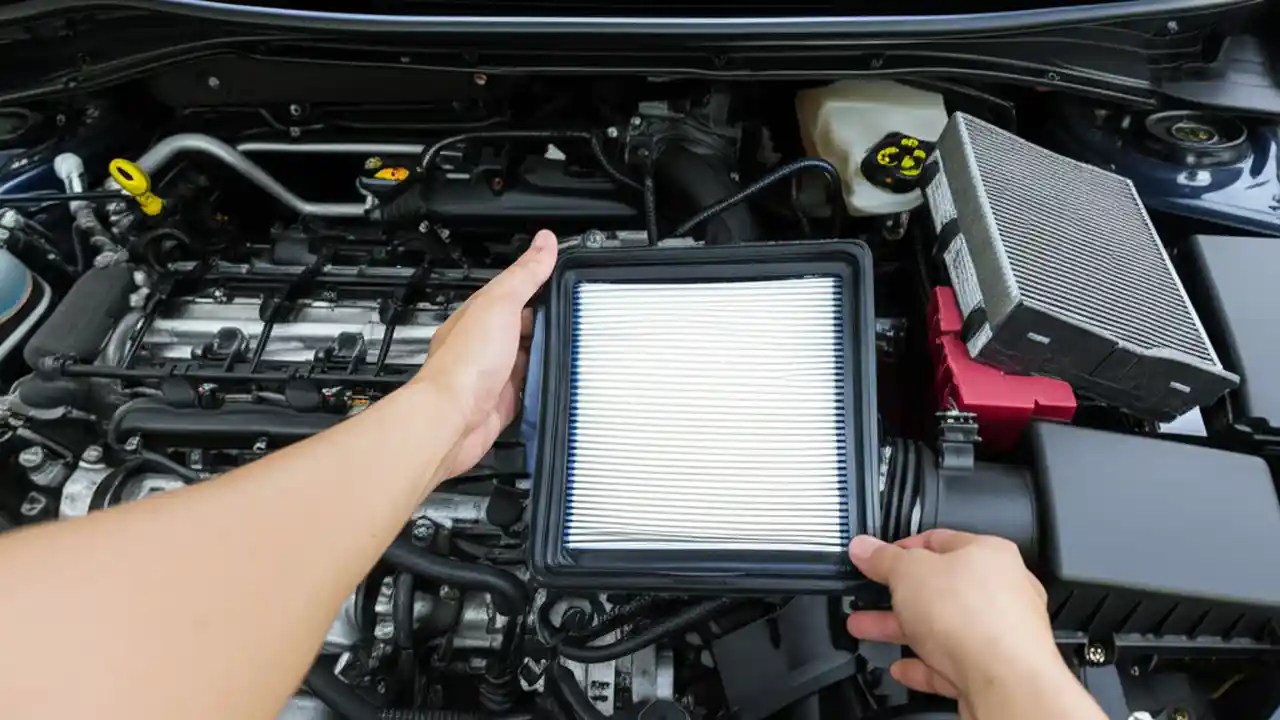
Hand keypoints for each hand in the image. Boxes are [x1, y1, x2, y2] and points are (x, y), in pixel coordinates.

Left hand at [413, 229, 557, 478]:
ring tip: (574, 345)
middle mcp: (486, 343)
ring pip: (529, 358)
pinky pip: (530, 388)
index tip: (565, 279)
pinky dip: (543, 384)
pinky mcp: (505, 401)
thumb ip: (524, 275)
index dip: (540, 285)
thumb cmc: (465, 364)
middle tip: (577, 315)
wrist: (453, 419)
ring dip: (548, 355)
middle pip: (524, 327)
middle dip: (549, 323)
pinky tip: (557, 379)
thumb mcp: (499, 305)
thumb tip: (545, 241)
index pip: (514, 292)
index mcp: (480, 314)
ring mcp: (496, 373)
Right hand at [846, 531, 1082, 718]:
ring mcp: (998, 633)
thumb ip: (884, 559)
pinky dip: (924, 665)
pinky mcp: (992, 670)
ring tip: (866, 628)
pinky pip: (951, 663)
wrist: (1006, 683)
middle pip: (938, 588)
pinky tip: (903, 667)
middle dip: (896, 594)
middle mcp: (1001, 591)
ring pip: (941, 627)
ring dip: (900, 629)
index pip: (939, 541)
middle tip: (868, 595)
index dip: (902, 547)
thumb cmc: (976, 619)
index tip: (876, 557)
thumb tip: (866, 548)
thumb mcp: (910, 573)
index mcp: (989, 555)